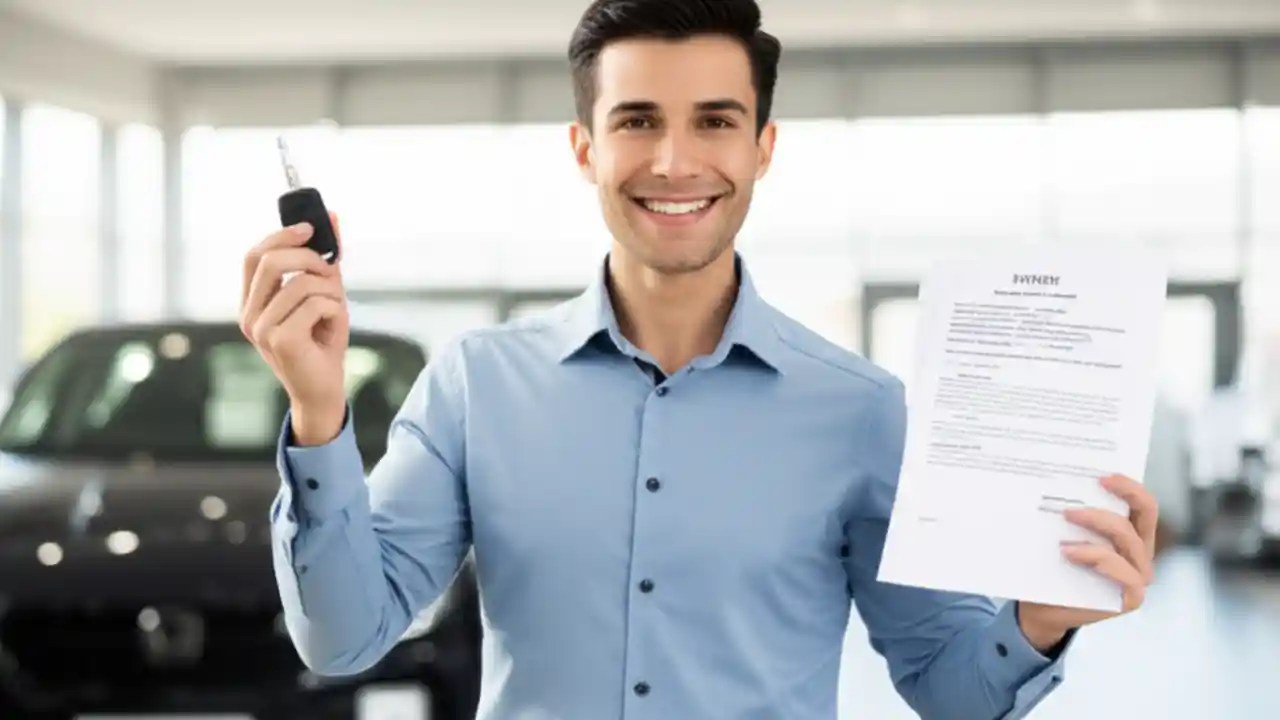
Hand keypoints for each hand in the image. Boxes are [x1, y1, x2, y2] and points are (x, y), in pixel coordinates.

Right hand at [239, 212, 349, 443]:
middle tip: (332, 269)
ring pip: (301, 283)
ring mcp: (262, 329)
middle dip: (310, 257)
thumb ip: (324, 262)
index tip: (309, 228)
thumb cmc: (322, 342)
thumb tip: (332, 218)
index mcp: (252, 303)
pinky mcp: (280, 341)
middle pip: (271, 262)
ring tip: (335, 312)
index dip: (280, 236)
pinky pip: (315, 305)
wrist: (324, 391)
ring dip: (330, 292)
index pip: (253, 256)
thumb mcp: (324, 296)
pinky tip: (333, 328)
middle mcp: (249, 315)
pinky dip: (335, 310)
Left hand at [1016, 474, 1158, 651]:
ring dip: (1096, 524)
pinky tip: (1068, 551)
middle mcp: (1140, 553)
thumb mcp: (1063, 534)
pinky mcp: (1131, 597)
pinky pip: (1123, 572)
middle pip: (1144, 515)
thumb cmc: (1053, 566)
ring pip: (1128, 539)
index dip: (1129, 486)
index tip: (1102, 476)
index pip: (1144, 504)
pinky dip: (1095, 556)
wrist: (1041, 609)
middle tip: (1072, 503)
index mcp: (1130, 533)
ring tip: (1065, 518)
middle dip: (1114, 499)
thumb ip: (1071, 512)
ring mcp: (1139, 576)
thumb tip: (1056, 478)